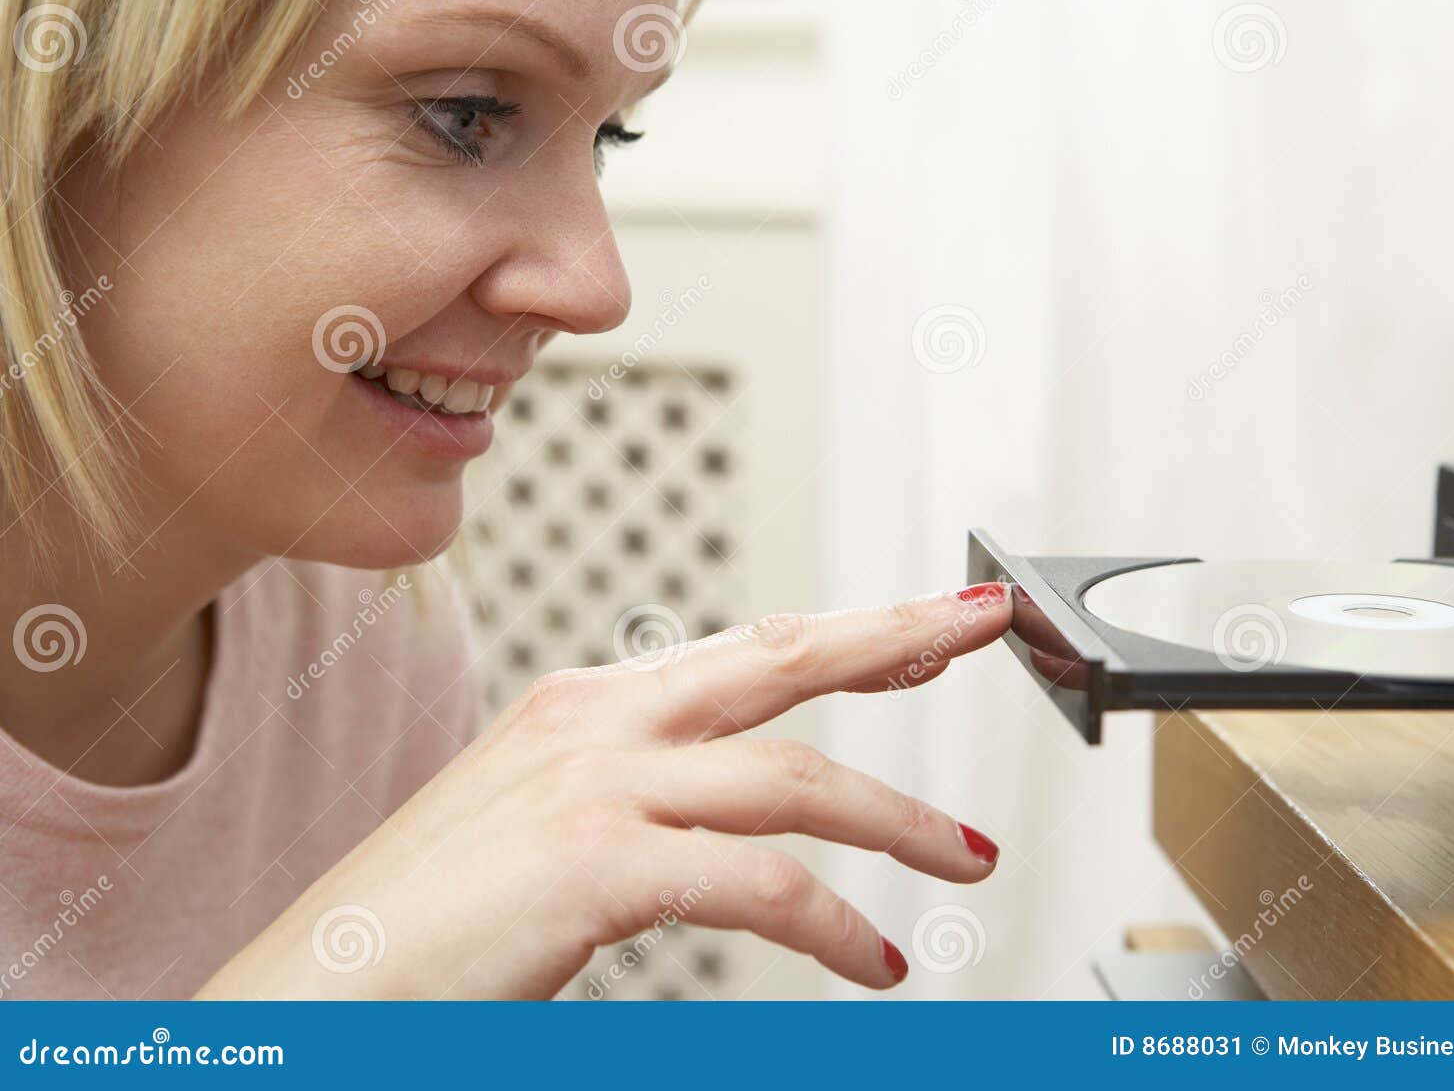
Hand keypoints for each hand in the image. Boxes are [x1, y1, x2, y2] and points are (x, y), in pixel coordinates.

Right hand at [198, 583, 1012, 998]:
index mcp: (585, 707)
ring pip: (794, 780)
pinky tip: (869, 961)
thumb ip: (642, 800)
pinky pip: (756, 883)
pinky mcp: (591, 862)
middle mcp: (595, 722)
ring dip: (897, 820)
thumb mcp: (546, 828)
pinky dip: (829, 921)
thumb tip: (740, 815)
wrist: (312, 995)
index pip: (751, 649)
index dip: (853, 629)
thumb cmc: (427, 927)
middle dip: (897, 637)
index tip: (932, 617)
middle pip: (784, 658)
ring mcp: (592, 785)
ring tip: (964, 860)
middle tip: (984, 622)